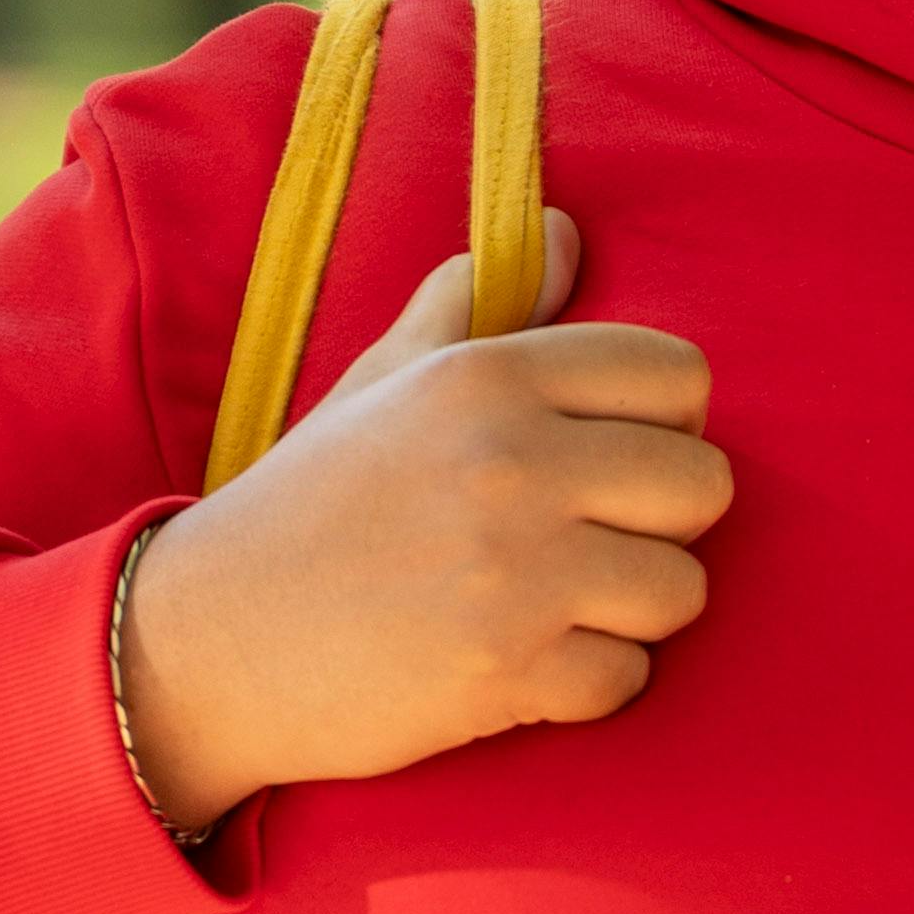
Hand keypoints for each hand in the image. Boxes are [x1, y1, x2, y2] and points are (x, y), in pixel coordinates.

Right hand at [117, 213, 731, 823]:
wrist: (210, 640)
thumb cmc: (310, 504)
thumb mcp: (382, 383)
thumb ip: (478, 304)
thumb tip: (565, 229)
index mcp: (488, 377)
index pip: (678, 374)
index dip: (664, 424)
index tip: (613, 459)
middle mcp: (511, 463)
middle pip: (703, 484)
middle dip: (662, 522)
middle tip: (592, 539)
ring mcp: (513, 573)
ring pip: (681, 589)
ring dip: (633, 611)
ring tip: (559, 604)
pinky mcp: (507, 674)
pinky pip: (629, 680)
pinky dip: (588, 683)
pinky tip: (526, 665)